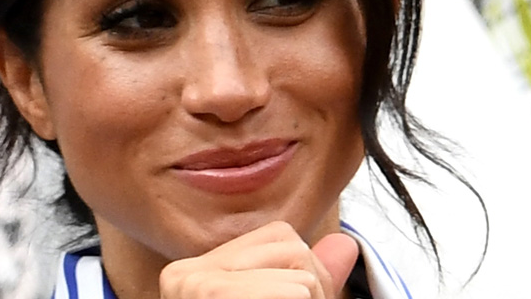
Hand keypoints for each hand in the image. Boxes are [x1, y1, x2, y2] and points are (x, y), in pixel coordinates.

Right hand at [160, 222, 358, 298]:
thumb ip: (310, 280)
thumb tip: (345, 246)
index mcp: (199, 273)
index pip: (278, 238)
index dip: (301, 277)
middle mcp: (185, 272)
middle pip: (288, 242)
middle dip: (307, 287)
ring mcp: (191, 283)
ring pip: (295, 262)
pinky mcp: (202, 291)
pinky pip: (290, 287)